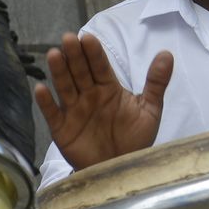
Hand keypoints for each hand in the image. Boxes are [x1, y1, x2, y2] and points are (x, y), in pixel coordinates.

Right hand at [33, 32, 171, 170]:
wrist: (121, 170)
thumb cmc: (135, 139)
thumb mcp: (150, 109)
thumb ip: (156, 82)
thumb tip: (167, 53)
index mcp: (108, 87)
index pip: (99, 66)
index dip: (93, 53)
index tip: (88, 38)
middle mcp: (88, 95)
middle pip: (79, 71)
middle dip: (74, 55)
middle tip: (68, 39)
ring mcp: (73, 110)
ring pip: (64, 87)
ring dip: (58, 71)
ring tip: (53, 54)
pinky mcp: (61, 128)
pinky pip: (52, 113)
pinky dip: (46, 102)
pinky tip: (41, 89)